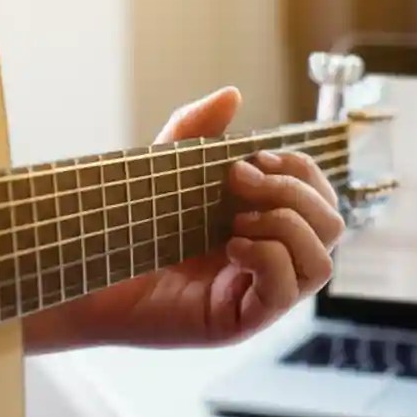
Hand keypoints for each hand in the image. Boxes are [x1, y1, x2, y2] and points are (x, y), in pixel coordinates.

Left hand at [24, 87, 344, 350]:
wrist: (84, 273)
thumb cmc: (125, 226)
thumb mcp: (165, 170)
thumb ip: (195, 132)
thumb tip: (232, 95)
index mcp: (264, 225)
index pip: (320, 198)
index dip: (302, 172)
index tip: (254, 158)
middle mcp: (270, 261)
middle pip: (332, 226)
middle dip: (294, 193)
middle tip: (239, 181)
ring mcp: (258, 295)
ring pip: (322, 263)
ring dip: (285, 227)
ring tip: (235, 220)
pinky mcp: (240, 321)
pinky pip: (287, 291)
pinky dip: (267, 259)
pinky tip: (231, 246)